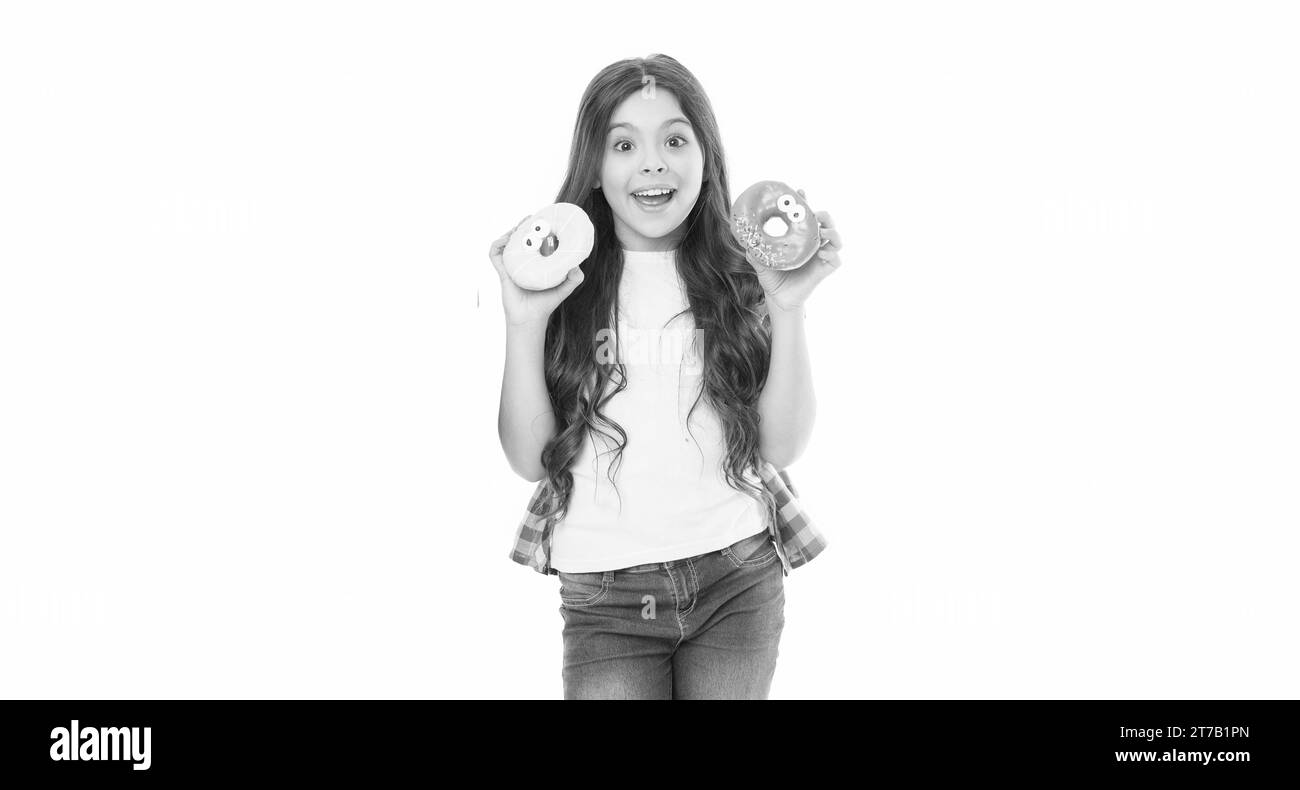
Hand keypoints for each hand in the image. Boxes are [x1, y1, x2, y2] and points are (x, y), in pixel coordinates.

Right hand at [487, 215, 585, 327]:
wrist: (529, 319)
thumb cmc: (545, 304)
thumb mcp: (564, 289)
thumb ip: (574, 279)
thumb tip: (577, 266)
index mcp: (536, 263)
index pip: (536, 242)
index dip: (538, 229)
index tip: (543, 219)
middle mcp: (523, 262)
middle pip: (520, 238)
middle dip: (524, 226)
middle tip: (531, 218)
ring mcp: (511, 265)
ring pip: (507, 242)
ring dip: (511, 232)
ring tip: (519, 227)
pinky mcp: (502, 271)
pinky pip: (494, 254)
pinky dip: (497, 244)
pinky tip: (506, 240)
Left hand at [744, 189, 842, 313]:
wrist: (778, 299)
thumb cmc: (772, 278)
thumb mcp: (761, 263)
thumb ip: (755, 252)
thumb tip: (746, 241)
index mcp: (799, 237)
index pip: (806, 215)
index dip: (805, 201)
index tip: (800, 191)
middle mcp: (812, 243)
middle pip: (826, 222)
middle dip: (824, 215)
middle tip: (816, 214)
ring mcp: (821, 256)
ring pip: (836, 238)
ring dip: (832, 231)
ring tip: (822, 231)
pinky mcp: (825, 269)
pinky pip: (836, 259)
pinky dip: (832, 254)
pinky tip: (822, 252)